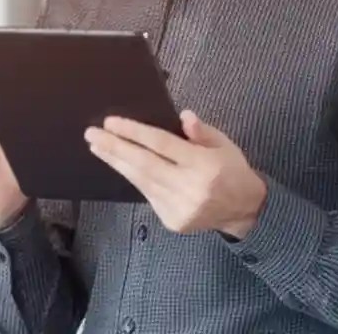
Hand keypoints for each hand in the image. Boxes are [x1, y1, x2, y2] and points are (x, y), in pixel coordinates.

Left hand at [85, 110, 265, 237]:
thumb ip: (202, 131)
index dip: (134, 132)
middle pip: (144, 163)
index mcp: (204, 165)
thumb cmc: (231, 169)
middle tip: (92, 133)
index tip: (111, 122)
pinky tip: (119, 165)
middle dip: (115, 147)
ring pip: (140, 181)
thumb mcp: (224, 143)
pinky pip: (147, 194)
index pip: (162, 144)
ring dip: (116, 162)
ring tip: (97, 147)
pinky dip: (132, 178)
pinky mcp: (172, 220)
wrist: (244, 209)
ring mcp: (179, 207)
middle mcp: (190, 188)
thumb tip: (183, 116)